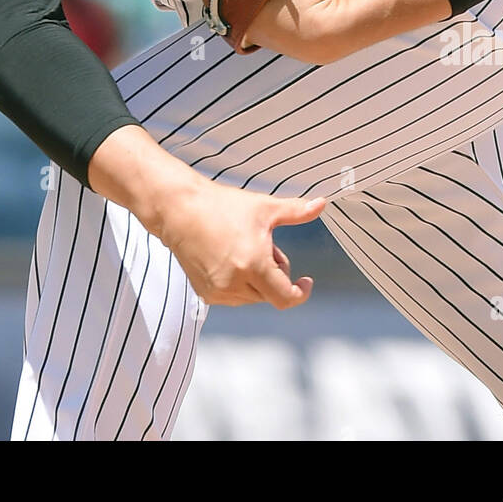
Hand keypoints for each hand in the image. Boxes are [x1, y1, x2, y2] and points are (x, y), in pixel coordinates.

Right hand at [156, 176, 326, 308]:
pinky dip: (240, 283)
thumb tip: (322, 204)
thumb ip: (297, 211)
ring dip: (258, 280)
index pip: (286, 298)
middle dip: (276, 274)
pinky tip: (230, 258)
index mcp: (254, 265)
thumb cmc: (222, 206)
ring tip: (246, 249)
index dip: (301, 292)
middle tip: (267, 246)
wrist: (180, 210)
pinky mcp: (205, 293)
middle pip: (271, 294)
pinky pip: (234, 296)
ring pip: (253, 296)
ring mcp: (218, 291)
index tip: (306, 282)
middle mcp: (235, 283)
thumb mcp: (264, 208)